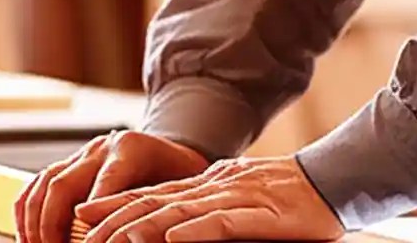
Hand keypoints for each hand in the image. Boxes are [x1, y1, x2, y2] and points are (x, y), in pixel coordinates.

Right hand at [13, 130, 209, 242]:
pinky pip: (37, 183)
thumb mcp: (179, 190)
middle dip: (51, 227)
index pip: (104, 187)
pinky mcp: (70, 162)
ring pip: (44, 183)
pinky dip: (27, 210)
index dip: (93, 222)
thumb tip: (135, 236)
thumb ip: (154, 211)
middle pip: (62, 185)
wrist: (175, 148)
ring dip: (34, 222)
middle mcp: (101, 148)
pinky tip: (28, 234)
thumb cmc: (181, 175)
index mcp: (131, 150)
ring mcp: (82, 153)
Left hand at [74, 155, 343, 242]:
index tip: (81, 217)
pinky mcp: (261, 215)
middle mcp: (214, 188)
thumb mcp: (238, 201)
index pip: (152, 195)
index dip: (115, 206)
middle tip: (82, 236)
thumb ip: (207, 213)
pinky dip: (195, 231)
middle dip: (116, 222)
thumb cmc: (288, 198)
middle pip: (156, 204)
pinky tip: (171, 239)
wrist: (335, 180)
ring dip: (142, 228)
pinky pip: (223, 223)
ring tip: (111, 241)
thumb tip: (171, 229)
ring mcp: (236, 199)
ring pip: (180, 213)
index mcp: (207, 186)